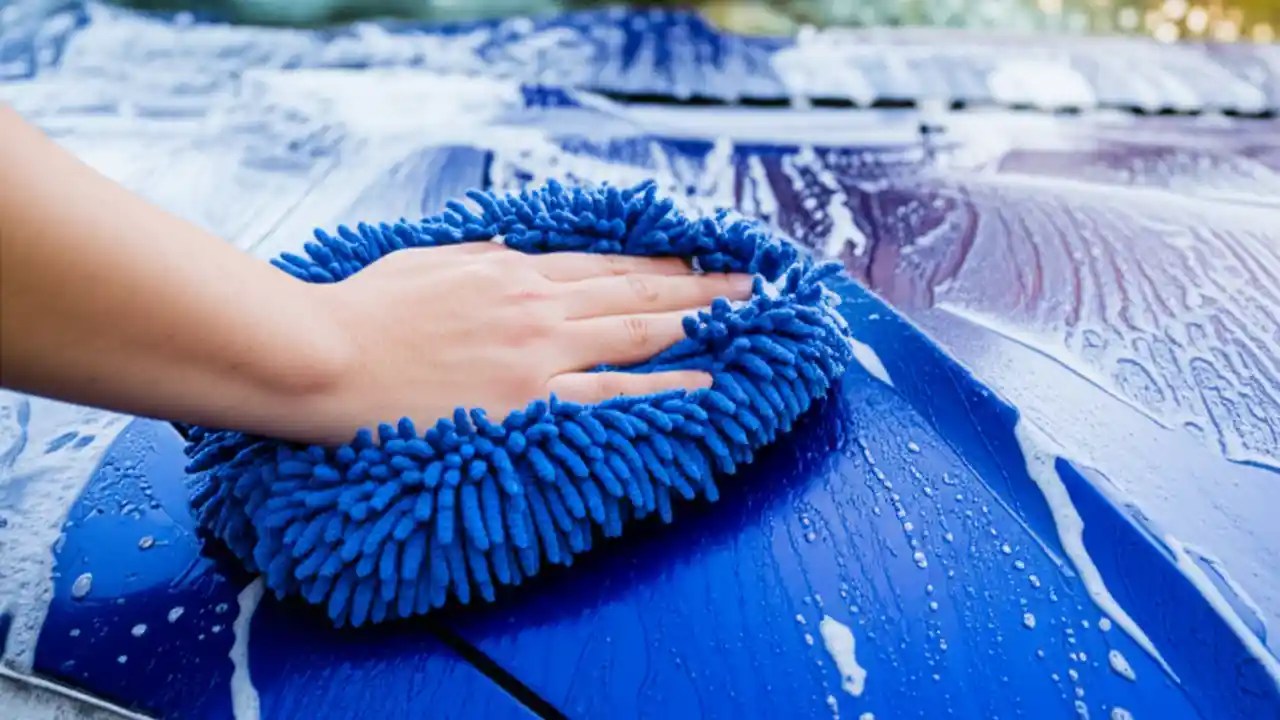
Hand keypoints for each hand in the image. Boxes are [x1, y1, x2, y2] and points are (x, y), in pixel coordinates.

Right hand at [294, 242, 751, 443]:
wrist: (324, 357)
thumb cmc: (363, 310)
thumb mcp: (428, 262)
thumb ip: (480, 257)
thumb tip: (516, 251)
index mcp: (510, 270)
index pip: (603, 266)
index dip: (656, 264)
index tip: (696, 262)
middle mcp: (536, 305)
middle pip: (634, 292)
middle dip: (698, 285)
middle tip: (749, 281)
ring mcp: (537, 352)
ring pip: (636, 333)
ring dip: (699, 322)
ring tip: (746, 316)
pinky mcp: (529, 401)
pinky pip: (613, 394)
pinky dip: (665, 386)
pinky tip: (706, 381)